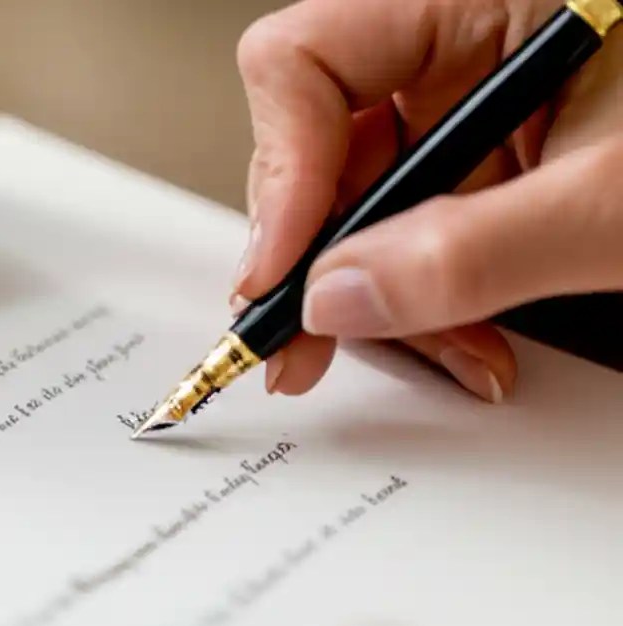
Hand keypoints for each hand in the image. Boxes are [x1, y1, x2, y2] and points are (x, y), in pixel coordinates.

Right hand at [232, 0, 622, 401]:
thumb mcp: (617, 200)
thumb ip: (471, 252)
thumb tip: (342, 298)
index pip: (306, 61)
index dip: (282, 169)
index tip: (289, 268)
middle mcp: (468, 30)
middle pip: (325, 140)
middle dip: (327, 255)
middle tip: (314, 337)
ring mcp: (480, 92)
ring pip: (368, 194)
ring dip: (386, 289)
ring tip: (435, 348)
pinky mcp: (501, 146)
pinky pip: (422, 218)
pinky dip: (435, 287)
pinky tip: (464, 330)